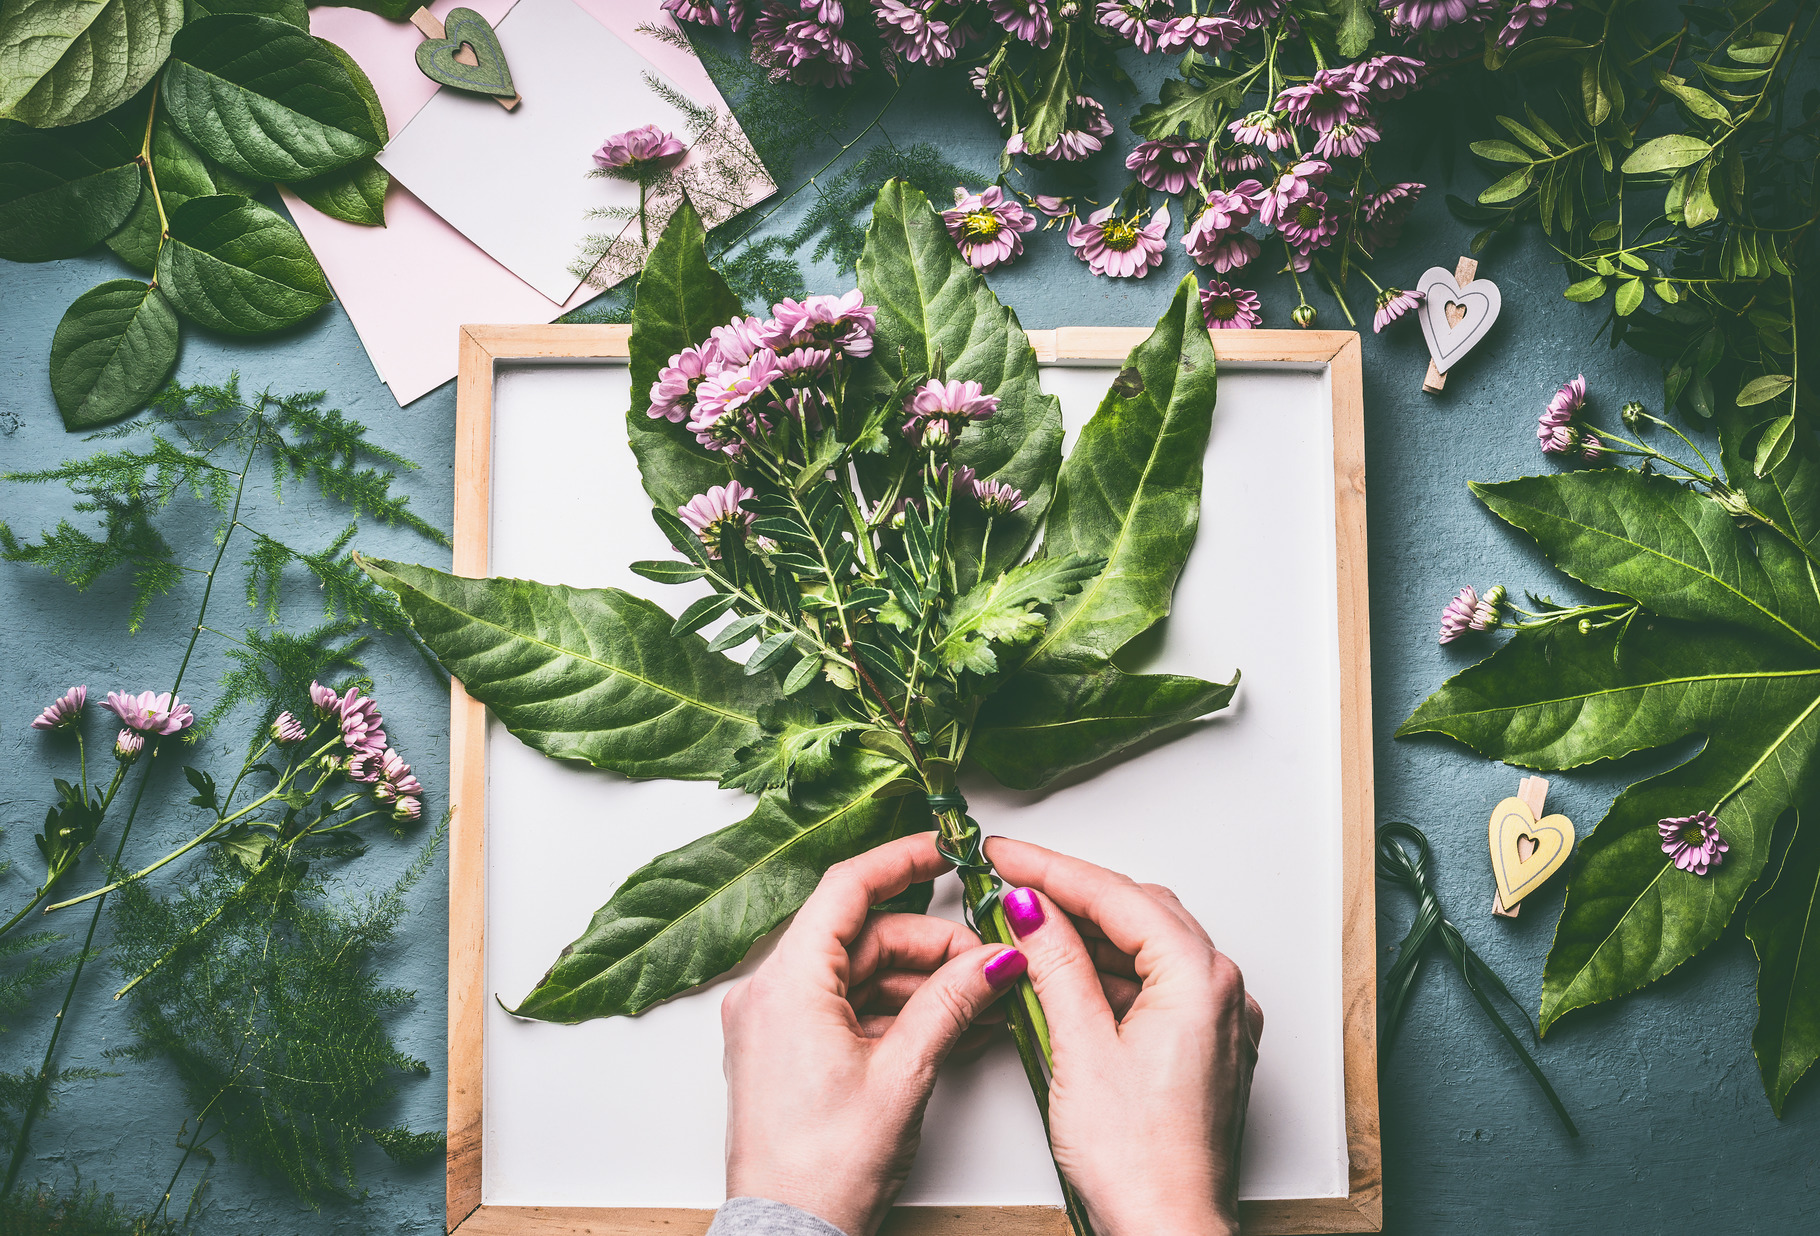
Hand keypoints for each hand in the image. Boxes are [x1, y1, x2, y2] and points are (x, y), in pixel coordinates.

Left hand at [720, 832, 1024, 1235]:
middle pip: (862, 936)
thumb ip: (952, 1004)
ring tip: (982, 1002)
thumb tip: (994, 960)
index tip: (945, 849)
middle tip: (990, 964)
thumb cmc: (825, 1170)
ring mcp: (777, 1026)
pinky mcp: (789, 1054)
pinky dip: (899, 1013)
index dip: (901, 860)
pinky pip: (850, 1010)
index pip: (846, 889)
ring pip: (861, 974)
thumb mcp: (904, 1075)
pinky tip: (952, 1027)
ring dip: (922, 984)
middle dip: (931, 945)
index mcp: (784, 985)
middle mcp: (770, 995)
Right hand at [986, 837, 1263, 1235]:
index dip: (1051, 869)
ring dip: (1086, 937)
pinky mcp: (1203, 1049)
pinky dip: (1107, 975)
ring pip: (1146, 948)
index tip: (1004, 856)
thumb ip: (1054, 964)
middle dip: (1070, 895)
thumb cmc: (1140, 1162)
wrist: (1169, 1233)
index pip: (1116, 895)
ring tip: (1023, 932)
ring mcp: (1217, 1021)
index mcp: (1200, 978)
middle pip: (1138, 912)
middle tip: (1008, 886)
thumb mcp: (1079, 1047)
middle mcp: (1222, 991)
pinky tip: (1063, 980)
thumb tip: (1031, 908)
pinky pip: (1154, 986)